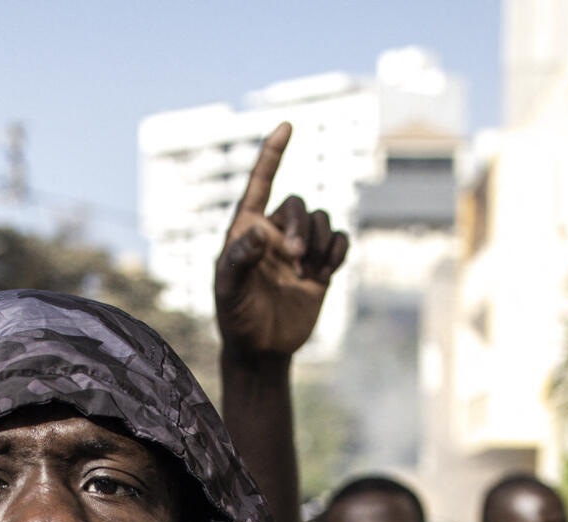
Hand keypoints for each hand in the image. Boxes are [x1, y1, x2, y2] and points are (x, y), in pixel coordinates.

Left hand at [214, 124, 348, 362]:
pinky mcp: (319, 266)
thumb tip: (257, 233)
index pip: (260, 182)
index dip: (273, 154)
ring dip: (318, 241)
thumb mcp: (228, 291)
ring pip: (321, 220)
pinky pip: (339, 241)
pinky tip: (324, 273)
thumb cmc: (236, 318)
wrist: (262, 349)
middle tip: (293, 257)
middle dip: (300, 226)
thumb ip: (238, 260)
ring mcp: (298, 249)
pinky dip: (337, 251)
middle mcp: (273, 233)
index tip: (287, 126)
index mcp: (246, 229)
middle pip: (298, 205)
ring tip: (306, 271)